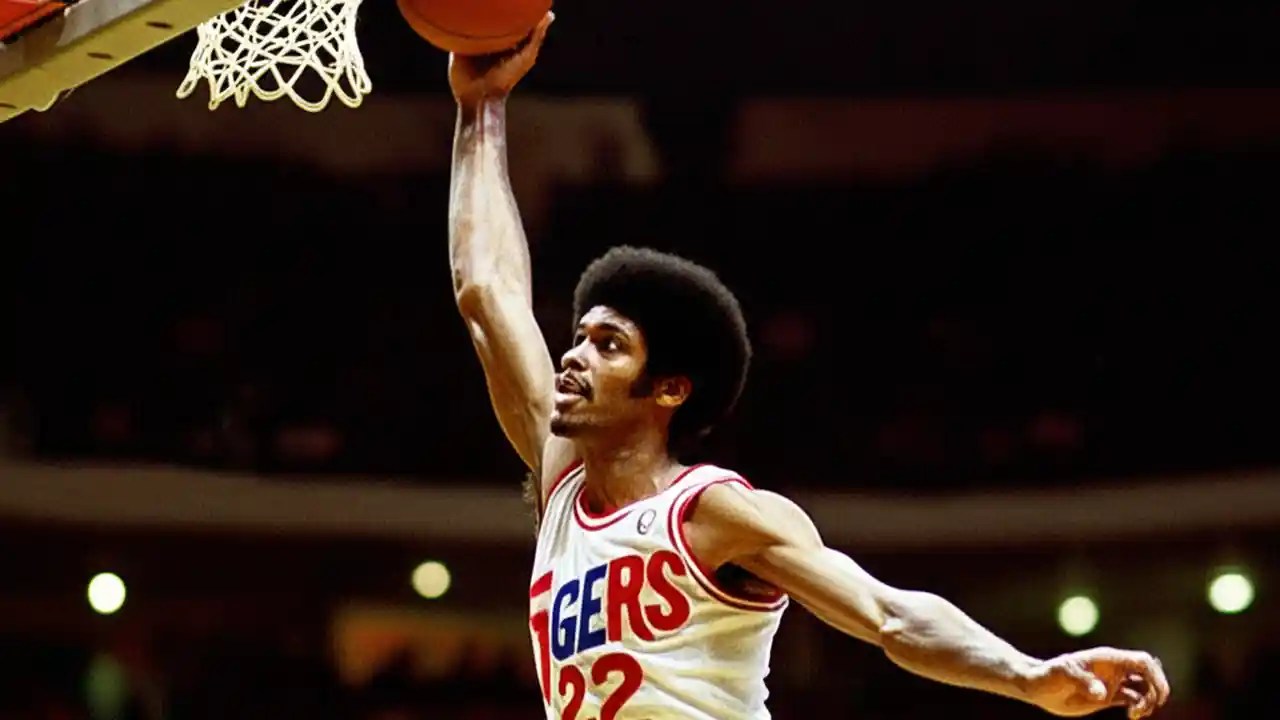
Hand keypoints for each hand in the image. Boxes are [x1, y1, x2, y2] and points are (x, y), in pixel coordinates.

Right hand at [449, 12, 553, 106]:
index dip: (512, 9)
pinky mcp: (458, 47)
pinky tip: (458, 9)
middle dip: (491, 7)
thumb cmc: (506, 78)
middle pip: (491, 18)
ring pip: (474, 22)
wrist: (480, 95)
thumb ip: (536, 36)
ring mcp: (474, 44)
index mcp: (507, 42)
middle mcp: (491, 41)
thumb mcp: (526, 56)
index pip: (511, 19)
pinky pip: (456, 30)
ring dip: (474, 12)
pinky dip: (457, 21)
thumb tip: (550, 14)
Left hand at [1024, 647, 1170, 718]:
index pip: (1143, 661)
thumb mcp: (1063, 674)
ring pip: (1144, 688)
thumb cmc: (1048, 675)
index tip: (1155, 693)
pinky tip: (1132, 716)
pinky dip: (1140, 708)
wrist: (1038, 686)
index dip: (1156, 675)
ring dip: (1149, 701)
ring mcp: (1112, 683)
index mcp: (1108, 659)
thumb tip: (1102, 694)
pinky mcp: (1108, 697)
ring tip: (1136, 713)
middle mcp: (1114, 670)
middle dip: (1157, 689)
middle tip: (1148, 706)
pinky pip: (1133, 700)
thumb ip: (1082, 681)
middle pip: (1149, 674)